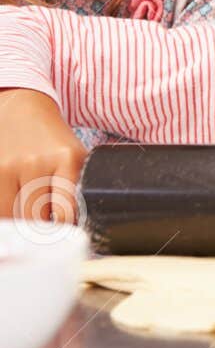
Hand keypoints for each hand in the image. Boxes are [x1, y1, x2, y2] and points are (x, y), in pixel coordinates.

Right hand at [0, 89, 84, 224]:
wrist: (22, 107)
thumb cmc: (53, 141)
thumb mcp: (74, 158)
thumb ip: (73, 190)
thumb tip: (69, 229)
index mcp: (67, 160)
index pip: (64, 212)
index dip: (61, 231)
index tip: (62, 239)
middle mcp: (36, 163)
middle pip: (35, 218)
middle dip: (39, 230)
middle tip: (43, 233)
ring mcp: (8, 166)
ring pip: (12, 215)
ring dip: (19, 222)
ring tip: (28, 216)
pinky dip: (6, 211)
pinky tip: (13, 205)